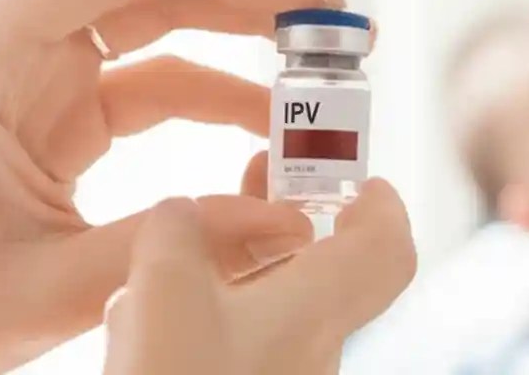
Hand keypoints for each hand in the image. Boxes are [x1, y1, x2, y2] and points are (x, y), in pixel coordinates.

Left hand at [0, 0, 342, 372]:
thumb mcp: (53, 284)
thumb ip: (177, 245)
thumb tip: (289, 219)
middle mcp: (14, 38)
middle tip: (328, 20)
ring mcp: (40, 66)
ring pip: (156, 10)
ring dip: (238, 25)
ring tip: (312, 61)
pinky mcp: (64, 103)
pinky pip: (154, 72)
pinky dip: (216, 85)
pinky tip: (265, 118)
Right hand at [103, 164, 416, 374]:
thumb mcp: (166, 292)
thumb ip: (176, 236)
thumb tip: (179, 215)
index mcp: (317, 309)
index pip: (389, 250)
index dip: (383, 206)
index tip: (358, 178)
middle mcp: (312, 350)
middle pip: (325, 274)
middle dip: (290, 226)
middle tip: (248, 189)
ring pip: (272, 313)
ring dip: (235, 274)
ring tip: (168, 257)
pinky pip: (233, 350)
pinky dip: (200, 321)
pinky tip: (140, 321)